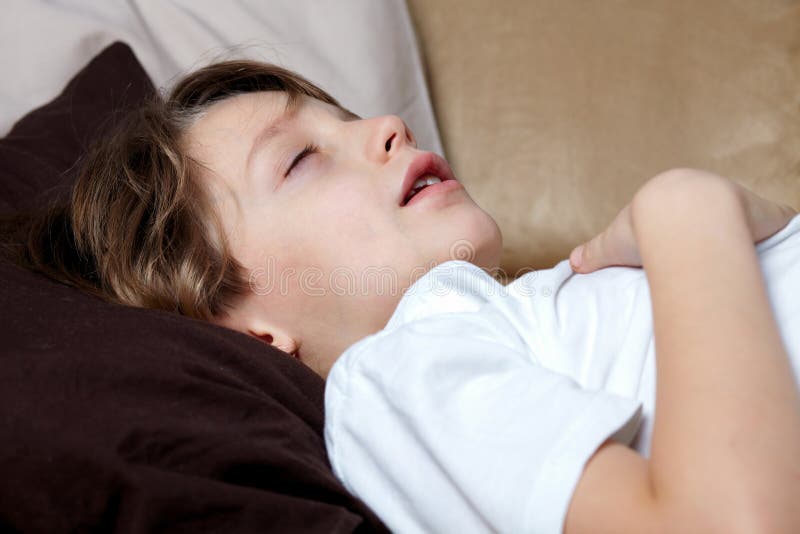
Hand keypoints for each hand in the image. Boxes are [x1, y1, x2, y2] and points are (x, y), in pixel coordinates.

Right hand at [568, 169, 797, 273]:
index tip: (687, 249)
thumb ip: (593, 252)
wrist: (682, 216)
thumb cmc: (646, 227)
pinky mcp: (769, 216)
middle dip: (721, 231)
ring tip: (749, 256)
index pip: (686, 215)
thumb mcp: (613, 242)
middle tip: (718, 256)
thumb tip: (571, 264)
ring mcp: (742, 204)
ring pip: (750, 220)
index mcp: (679, 199)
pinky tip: (780, 247)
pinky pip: (782, 224)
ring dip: (750, 233)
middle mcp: (713, 195)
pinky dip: (782, 232)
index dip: (687, 230)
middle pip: (720, 216)